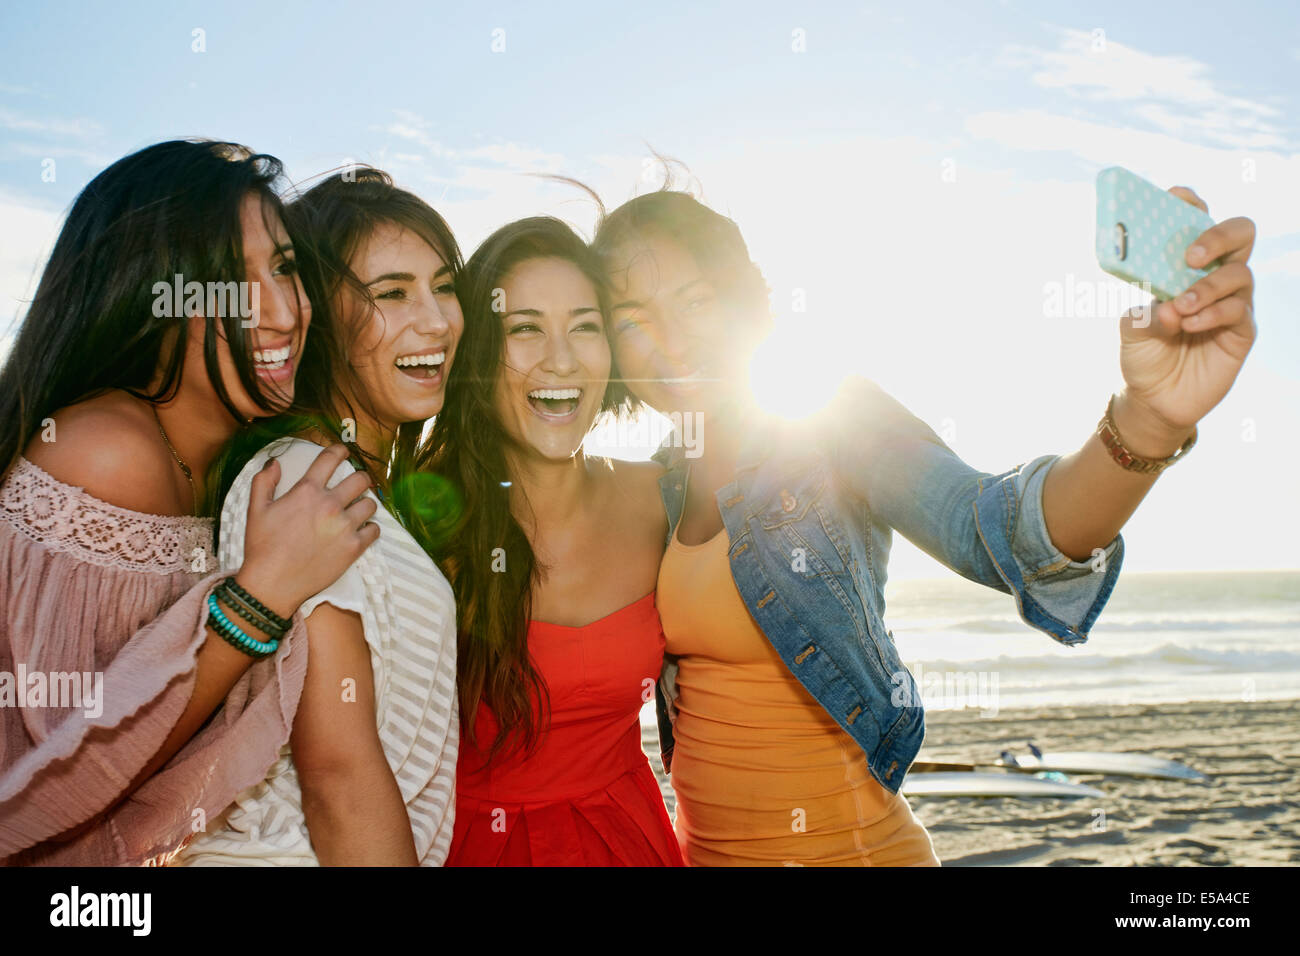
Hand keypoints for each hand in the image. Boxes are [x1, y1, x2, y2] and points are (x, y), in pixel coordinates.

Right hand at [236, 444, 379, 617]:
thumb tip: (275, 462)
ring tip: (357, 509)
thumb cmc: (262, 546)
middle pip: (360, 479)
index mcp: (307, 491)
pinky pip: (374, 530)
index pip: (331, 458)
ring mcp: (345, 526)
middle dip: (359, 478)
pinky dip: (370, 529)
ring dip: (365, 504)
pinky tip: (361, 530)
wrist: (272, 583)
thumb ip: (264, 481)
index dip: (340, 451)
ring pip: (371, 504)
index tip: (344, 452)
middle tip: (356, 485)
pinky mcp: (354, 548)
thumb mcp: (255, 509)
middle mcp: (330, 505)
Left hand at [1117, 186, 1256, 444]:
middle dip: (1217, 235)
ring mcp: (1232, 301)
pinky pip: (1237, 311)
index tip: (1177, 197)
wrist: (1153, 399)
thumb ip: (1143, 313)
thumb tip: (1168, 304)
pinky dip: (1212, 314)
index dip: (1189, 203)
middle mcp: (1214, 276)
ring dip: (1208, 286)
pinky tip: (1189, 323)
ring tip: (1181, 305)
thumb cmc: (1143, 354)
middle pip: (1239, 234)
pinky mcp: (1241, 330)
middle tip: (1190, 255)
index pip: (1196, 220)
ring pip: (1239, 273)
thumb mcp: (1131, 329)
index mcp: (1184, 266)